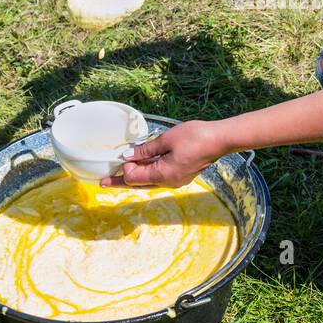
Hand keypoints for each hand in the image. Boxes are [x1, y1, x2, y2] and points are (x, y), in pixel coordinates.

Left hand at [99, 120, 228, 188]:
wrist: (220, 139)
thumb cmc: (195, 137)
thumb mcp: (166, 140)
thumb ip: (145, 150)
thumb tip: (128, 156)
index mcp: (163, 175)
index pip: (134, 178)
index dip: (126, 167)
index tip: (125, 153)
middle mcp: (168, 182)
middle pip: (139, 184)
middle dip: (121, 181)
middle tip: (103, 182)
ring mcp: (176, 180)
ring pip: (149, 182)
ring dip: (135, 176)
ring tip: (120, 173)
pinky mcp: (181, 175)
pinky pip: (159, 177)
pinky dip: (148, 172)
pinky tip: (142, 165)